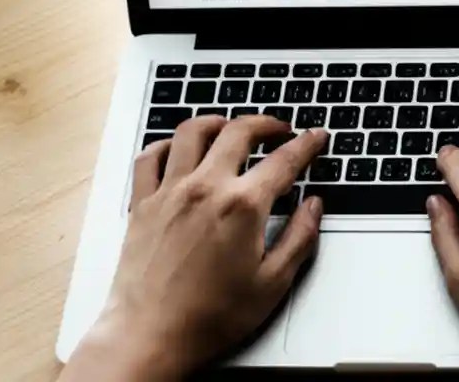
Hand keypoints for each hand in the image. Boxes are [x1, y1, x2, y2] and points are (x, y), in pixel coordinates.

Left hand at [59, 116, 327, 381]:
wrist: (150, 337)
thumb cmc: (209, 317)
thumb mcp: (273, 283)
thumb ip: (300, 237)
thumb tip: (313, 207)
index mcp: (242, 206)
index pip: (284, 160)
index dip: (307, 144)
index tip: (316, 137)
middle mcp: (205, 189)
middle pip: (238, 131)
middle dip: (265, 123)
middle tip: (279, 129)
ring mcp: (169, 193)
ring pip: (191, 132)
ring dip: (217, 122)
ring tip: (231, 126)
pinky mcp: (142, 205)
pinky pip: (149, 158)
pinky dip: (165, 145)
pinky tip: (177, 149)